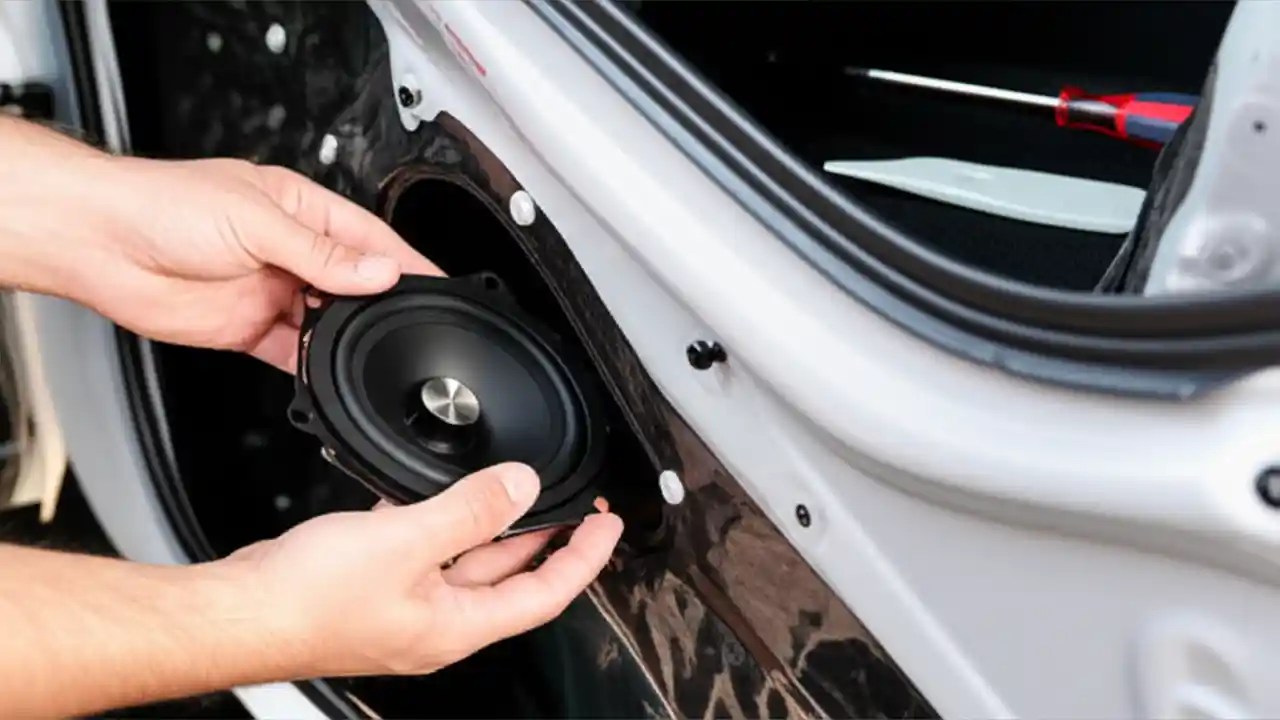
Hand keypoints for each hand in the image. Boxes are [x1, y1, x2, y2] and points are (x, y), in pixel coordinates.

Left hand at [73, 156, 439, 371]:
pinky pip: (293, 353)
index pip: (370, 239)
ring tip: (367, 349)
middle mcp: (289, 251)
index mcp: (300, 210)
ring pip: (328, 322)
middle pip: (354, 284)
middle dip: (381, 304)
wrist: (99, 243)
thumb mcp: (255, 221)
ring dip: (347, 337)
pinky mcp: (247, 328)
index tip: (438, 283)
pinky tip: (326, 370)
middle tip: (409, 325)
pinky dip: (311, 366)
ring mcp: (270, 290)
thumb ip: (320, 254)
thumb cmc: (162, 205)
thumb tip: (377, 272)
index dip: (406, 262)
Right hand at [220, 463, 622, 677]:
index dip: (585, 560)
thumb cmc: (307, 601)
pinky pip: (424, 548)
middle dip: (546, 538)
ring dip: (495, 525)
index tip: (609, 527)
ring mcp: (404, 604)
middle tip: (576, 504)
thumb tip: (520, 487)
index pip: (546, 595)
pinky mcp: (373, 584)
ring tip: (520, 488)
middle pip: (510, 577)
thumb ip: (470, 512)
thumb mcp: (406, 542)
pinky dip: (441, 519)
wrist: (237, 612)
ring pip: (466, 560)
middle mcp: (436, 622)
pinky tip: (437, 493)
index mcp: (456, 626)